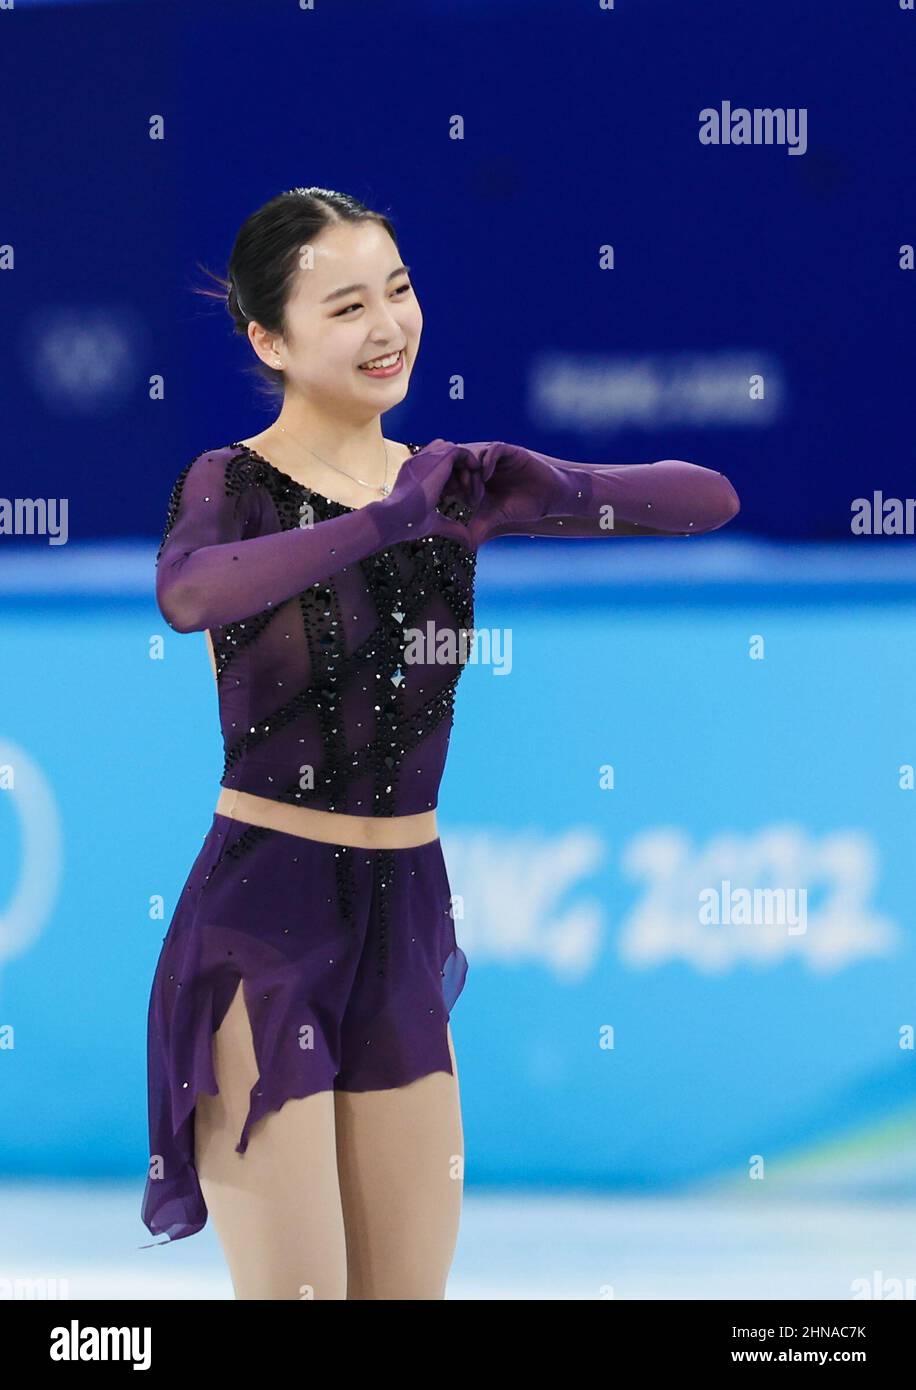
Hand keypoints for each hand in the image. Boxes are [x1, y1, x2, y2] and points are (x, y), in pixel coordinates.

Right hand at [372, 440, 471, 543]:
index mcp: (415, 475)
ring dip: (467, 469)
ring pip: (456, 453)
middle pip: (447, 457)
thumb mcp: (435, 523)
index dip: (453, 481)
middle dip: (461, 473)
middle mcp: (420, 463)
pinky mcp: (437, 458)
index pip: (438, 469)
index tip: (461, 500)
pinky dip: (471, 462)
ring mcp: (427, 457)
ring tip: (472, 490)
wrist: (394, 516)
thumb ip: (452, 527)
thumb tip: (469, 544)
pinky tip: (475, 481)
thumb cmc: (408, 523)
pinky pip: (461, 452)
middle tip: (470, 495)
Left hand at [448, 441, 582, 527]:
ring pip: (474, 454)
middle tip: (457, 493)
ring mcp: (495, 458)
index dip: (446, 485)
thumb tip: (467, 546)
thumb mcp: (494, 517)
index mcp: (474, 480)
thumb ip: (478, 528)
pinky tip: (487, 476)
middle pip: (459, 463)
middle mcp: (482, 466)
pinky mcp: (510, 452)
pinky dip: (487, 461)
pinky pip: (494, 449)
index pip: (452, 476)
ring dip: (470, 470)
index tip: (445, 500)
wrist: (547, 497)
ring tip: (474, 489)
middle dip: (455, 477)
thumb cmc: (520, 507)